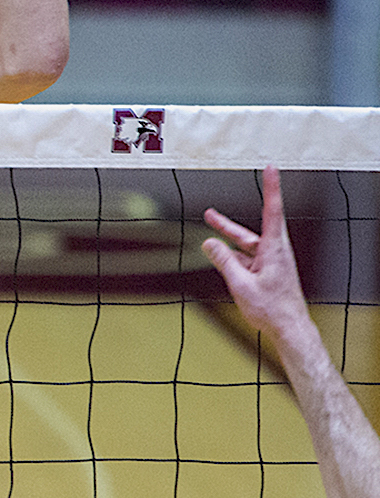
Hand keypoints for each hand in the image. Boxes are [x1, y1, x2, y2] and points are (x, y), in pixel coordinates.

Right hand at [203, 166, 316, 345]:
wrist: (289, 329)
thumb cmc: (272, 309)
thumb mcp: (241, 283)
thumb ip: (224, 261)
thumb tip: (210, 243)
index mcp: (274, 249)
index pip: (272, 211)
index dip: (272, 188)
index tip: (272, 169)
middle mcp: (275, 252)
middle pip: (248, 232)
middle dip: (227, 224)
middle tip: (209, 213)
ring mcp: (272, 263)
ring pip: (246, 247)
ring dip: (228, 243)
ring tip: (208, 237)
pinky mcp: (269, 272)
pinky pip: (247, 260)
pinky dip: (234, 260)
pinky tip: (222, 264)